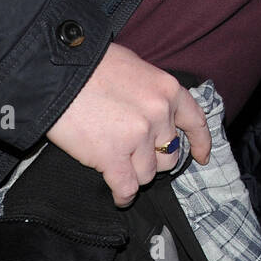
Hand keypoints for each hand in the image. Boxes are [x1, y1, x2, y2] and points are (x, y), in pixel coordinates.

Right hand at [45, 43, 209, 206]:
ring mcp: (138, 137)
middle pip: (169, 155)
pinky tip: (118, 196)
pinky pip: (127, 187)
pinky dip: (123, 196)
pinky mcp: (112, 156)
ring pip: (148, 174)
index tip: (201, 157)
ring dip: (134, 174)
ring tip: (118, 166)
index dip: (200, 143)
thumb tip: (153, 111)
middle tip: (134, 154)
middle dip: (154, 159)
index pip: (195, 122)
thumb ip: (150, 93)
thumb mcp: (136, 69)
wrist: (59, 72)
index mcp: (168, 90)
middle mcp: (159, 114)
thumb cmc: (93, 65)